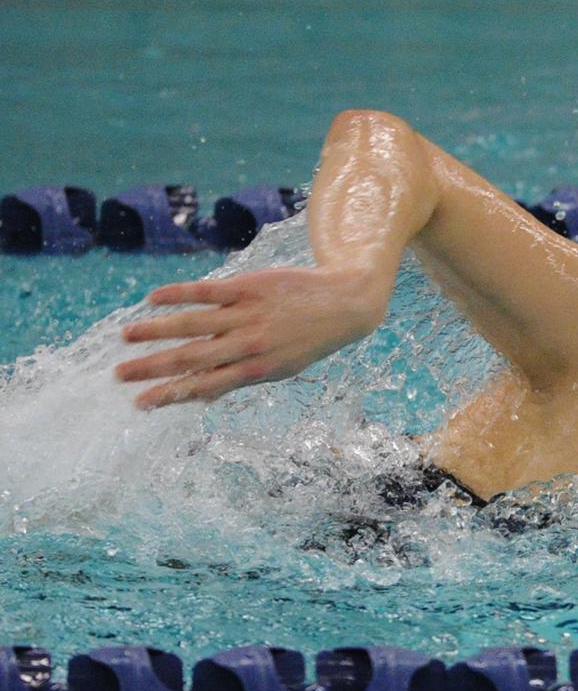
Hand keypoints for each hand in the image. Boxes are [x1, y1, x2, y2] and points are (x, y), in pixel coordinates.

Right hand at [114, 266, 386, 408]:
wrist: (345, 303)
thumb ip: (240, 378)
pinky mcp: (250, 287)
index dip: (170, 396)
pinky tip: (152, 299)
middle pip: (192, 358)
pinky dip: (178, 295)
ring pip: (193, 324)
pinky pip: (208, 291)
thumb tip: (201, 398)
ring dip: (155, 331)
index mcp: (256, 370)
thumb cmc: (307, 339)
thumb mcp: (280, 368)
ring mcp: (249, 315)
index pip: (204, 386)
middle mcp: (250, 344)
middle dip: (152, 368)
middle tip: (118, 374)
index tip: (139, 404)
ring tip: (125, 336)